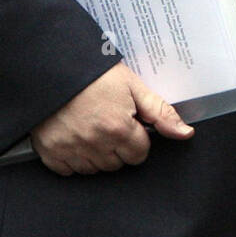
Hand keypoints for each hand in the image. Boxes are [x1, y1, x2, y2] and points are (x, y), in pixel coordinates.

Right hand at [30, 63, 193, 175]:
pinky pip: (68, 171)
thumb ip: (160, 112)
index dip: (137, 138)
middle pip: (118, 164)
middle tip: (110, 123)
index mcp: (118, 128)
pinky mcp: (50, 153)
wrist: (54, 65)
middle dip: (119, 147)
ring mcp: (70, 150)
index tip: (129, 123)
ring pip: (95, 169)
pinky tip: (75, 137)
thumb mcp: (132, 86)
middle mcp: (95, 144)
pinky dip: (73, 159)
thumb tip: (185, 133)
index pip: (139, 154)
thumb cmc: (94, 73)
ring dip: (98, 155)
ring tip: (92, 128)